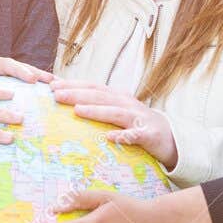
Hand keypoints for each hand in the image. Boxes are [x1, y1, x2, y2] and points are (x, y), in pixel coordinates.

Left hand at [0, 53, 54, 86]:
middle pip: (2, 63)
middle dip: (17, 70)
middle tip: (29, 79)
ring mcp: (0, 70)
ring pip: (18, 68)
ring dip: (34, 74)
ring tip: (50, 81)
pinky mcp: (10, 78)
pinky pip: (26, 78)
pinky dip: (40, 80)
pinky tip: (54, 86)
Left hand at [50, 80, 177, 169]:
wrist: (171, 138)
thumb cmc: (137, 124)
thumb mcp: (117, 111)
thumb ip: (97, 105)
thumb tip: (68, 102)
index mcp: (117, 97)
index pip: (92, 87)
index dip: (73, 84)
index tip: (51, 85)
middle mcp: (127, 104)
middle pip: (100, 96)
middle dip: (77, 94)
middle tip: (56, 94)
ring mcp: (138, 118)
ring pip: (116, 113)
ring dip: (97, 111)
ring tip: (77, 110)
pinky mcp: (149, 135)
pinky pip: (135, 135)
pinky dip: (123, 136)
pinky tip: (110, 138)